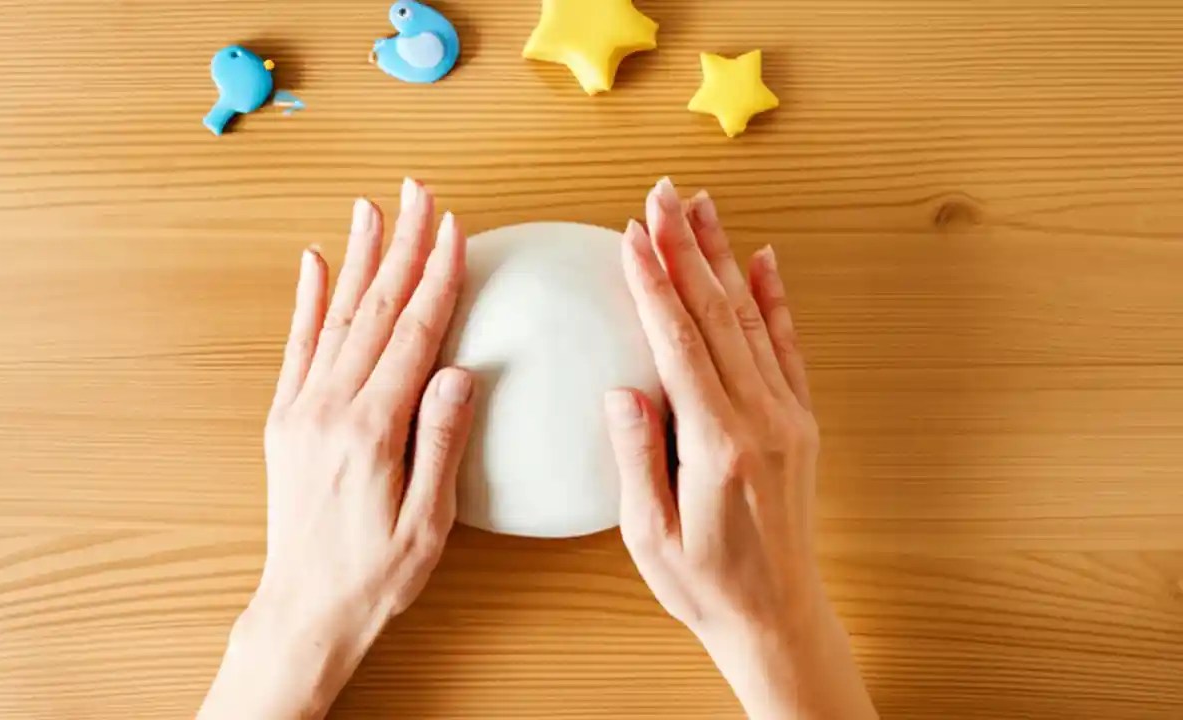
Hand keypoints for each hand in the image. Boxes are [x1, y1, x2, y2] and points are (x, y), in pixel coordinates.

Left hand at [199, 179, 473, 719]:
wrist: (304, 610)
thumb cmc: (374, 576)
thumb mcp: (426, 522)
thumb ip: (440, 442)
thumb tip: (459, 373)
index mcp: (372, 431)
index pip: (412, 335)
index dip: (436, 278)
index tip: (453, 230)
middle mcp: (330, 409)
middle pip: (374, 310)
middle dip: (401, 246)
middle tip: (418, 194)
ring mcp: (302, 410)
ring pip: (336, 316)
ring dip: (359, 258)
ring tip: (373, 209)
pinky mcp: (286, 420)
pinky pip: (297, 348)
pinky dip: (308, 302)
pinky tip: (317, 264)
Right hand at [605, 179, 875, 718]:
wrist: (776, 616)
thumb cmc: (704, 584)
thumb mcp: (649, 535)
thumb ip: (636, 458)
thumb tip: (622, 389)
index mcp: (718, 446)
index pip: (680, 344)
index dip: (655, 283)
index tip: (634, 234)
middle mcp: (762, 421)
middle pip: (718, 315)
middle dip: (686, 248)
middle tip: (662, 195)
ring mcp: (787, 417)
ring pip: (753, 319)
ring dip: (724, 258)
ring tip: (701, 207)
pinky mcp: (800, 422)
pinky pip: (788, 347)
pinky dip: (775, 299)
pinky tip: (763, 260)